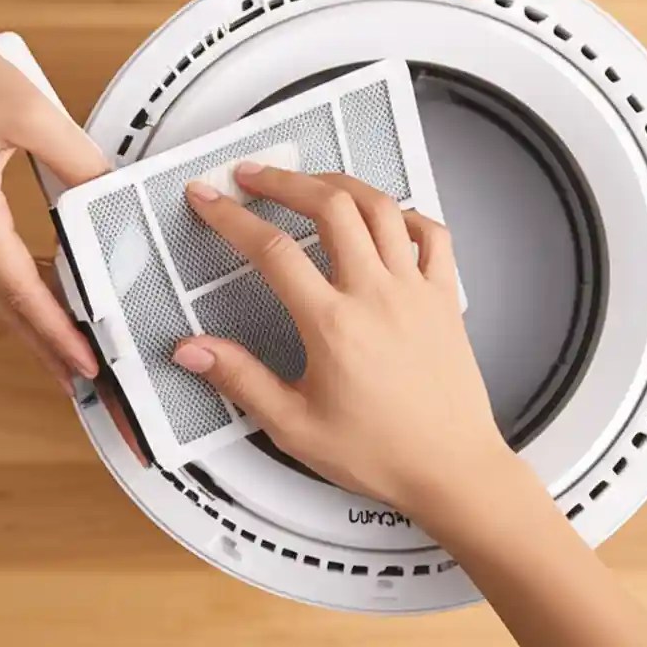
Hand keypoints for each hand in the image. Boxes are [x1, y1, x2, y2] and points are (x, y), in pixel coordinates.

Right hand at [0, 27, 105, 387]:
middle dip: (46, 349)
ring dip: (33, 327)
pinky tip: (47, 301)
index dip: (56, 332)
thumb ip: (78, 161)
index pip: (21, 289)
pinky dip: (20, 292)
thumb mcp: (35, 115)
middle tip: (85, 387)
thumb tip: (114, 198)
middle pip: (6, 306)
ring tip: (70, 360)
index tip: (85, 366)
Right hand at [171, 163, 508, 512]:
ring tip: (310, 181)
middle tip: (254, 176)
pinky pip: (432, 234)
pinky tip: (386, 218)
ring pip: (380, 208)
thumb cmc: (383, 454)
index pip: (273, 251)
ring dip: (339, 183)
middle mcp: (377, 296)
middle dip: (284, 180)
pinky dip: (405, 214)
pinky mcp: (444, 298)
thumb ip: (240, 379)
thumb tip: (194, 350)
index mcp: (334, 325)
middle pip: (329, 205)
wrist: (452, 470)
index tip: (208, 200)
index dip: (232, 217)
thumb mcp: (294, 426)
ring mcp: (416, 291)